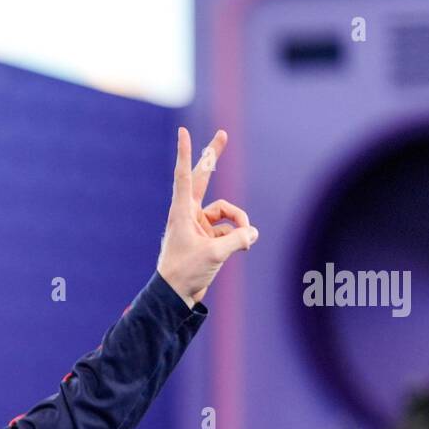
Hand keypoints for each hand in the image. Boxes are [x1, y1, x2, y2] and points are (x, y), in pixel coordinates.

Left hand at [156, 127, 258, 306]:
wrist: (175, 297)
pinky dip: (239, 237)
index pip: (185, 175)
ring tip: (247, 239)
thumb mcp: (216, 254)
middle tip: (223, 134)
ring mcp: (199, 226)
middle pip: (205, 178)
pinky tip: (244, 246)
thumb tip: (253, 233)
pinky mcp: (207, 239)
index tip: (183, 131)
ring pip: (227, 214)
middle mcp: (189, 214)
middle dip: (215, 157)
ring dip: (240, 223)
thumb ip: (238, 239)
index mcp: (183, 212)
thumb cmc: (186, 273)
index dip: (186, 153)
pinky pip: (229, 231)